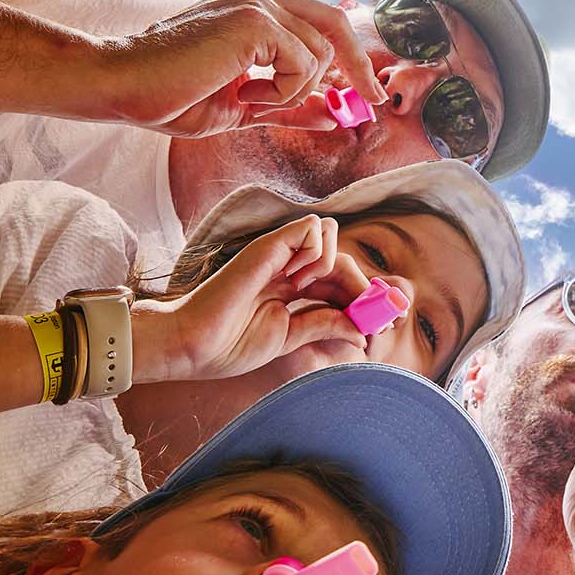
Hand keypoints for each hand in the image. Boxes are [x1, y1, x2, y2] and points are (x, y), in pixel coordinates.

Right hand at [97, 0, 386, 136]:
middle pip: (334, 23)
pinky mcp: (254, 18)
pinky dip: (281, 91)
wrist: (120, 85)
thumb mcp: (243, 105)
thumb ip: (289, 103)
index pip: (319, 22)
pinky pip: (302, 64)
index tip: (367, 92)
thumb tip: (335, 115)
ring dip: (292, 92)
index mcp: (254, 5)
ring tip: (246, 96)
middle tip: (374, 101)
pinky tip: (241, 90)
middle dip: (359, 65)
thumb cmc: (169, 95)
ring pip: (316, 54)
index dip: (348, 56)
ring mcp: (256, 1)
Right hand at [133, 215, 364, 382]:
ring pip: (328, 233)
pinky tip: (301, 281)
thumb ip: (324, 325)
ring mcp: (277, 255)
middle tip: (375, 318)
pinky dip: (318, 253)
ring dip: (337, 267)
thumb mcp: (290, 337)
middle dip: (365, 287)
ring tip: (316, 297)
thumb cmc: (229, 344)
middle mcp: (288, 267)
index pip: (340, 281)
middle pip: (341, 259)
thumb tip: (363, 332)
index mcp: (292, 288)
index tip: (384, 325)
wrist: (191, 346)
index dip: (364, 298)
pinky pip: (310, 229)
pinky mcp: (267, 248)